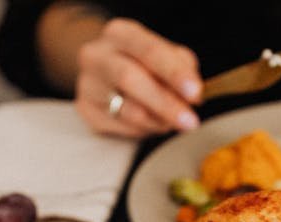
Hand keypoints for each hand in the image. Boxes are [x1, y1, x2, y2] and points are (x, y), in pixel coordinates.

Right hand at [75, 18, 201, 137]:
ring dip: (158, 121)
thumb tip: (192, 94)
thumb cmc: (141, 61)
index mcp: (120, 33)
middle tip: (189, 121)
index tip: (195, 93)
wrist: (102, 69)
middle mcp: (97, 55)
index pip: (149, 51)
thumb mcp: (164, 54)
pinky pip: (120, 127)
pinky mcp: (86, 109)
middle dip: (165, 103)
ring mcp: (87, 83)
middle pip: (130, 79)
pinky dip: (143, 129)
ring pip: (127, 110)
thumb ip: (181, 68)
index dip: (174, 73)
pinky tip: (150, 123)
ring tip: (173, 122)